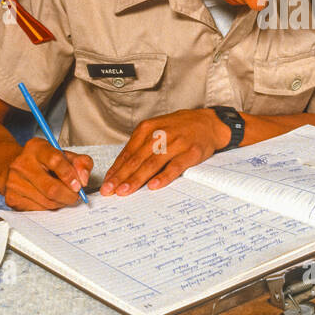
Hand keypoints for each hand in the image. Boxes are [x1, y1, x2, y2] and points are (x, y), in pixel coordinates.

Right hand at [0, 138, 92, 211]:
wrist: (16, 167)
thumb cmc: (44, 162)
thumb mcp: (65, 155)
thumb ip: (81, 163)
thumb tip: (83, 179)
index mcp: (37, 148)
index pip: (56, 161)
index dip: (70, 175)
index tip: (79, 185)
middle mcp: (22, 163)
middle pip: (51, 188)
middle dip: (69, 195)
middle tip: (76, 195)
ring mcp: (14, 182)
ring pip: (47, 202)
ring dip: (61, 203)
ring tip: (64, 196)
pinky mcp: (11, 197)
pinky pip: (38, 209)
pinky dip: (49, 208)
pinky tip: (50, 199)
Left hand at [101, 108, 229, 195]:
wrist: (208, 123)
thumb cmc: (179, 129)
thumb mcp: (156, 130)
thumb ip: (140, 147)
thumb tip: (120, 169)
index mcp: (148, 128)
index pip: (127, 152)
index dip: (115, 169)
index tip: (106, 183)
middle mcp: (160, 134)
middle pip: (136, 159)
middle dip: (121, 177)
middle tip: (109, 191)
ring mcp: (176, 143)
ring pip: (152, 163)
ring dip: (136, 179)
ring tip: (125, 191)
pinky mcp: (191, 152)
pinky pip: (174, 166)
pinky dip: (163, 177)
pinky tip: (153, 186)